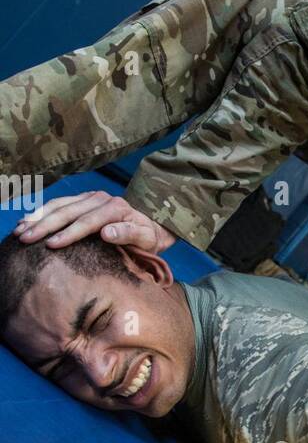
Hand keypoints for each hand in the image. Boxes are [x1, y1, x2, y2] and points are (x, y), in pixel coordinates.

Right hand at [15, 190, 174, 254]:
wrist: (153, 222)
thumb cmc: (148, 237)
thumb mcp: (146, 238)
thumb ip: (128, 234)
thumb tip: (106, 232)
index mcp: (116, 208)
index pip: (87, 222)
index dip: (68, 233)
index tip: (51, 245)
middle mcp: (101, 198)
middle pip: (68, 211)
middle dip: (45, 225)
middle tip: (25, 238)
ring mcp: (90, 197)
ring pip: (59, 205)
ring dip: (38, 217)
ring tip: (20, 230)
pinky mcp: (83, 198)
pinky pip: (59, 203)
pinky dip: (42, 212)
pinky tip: (27, 220)